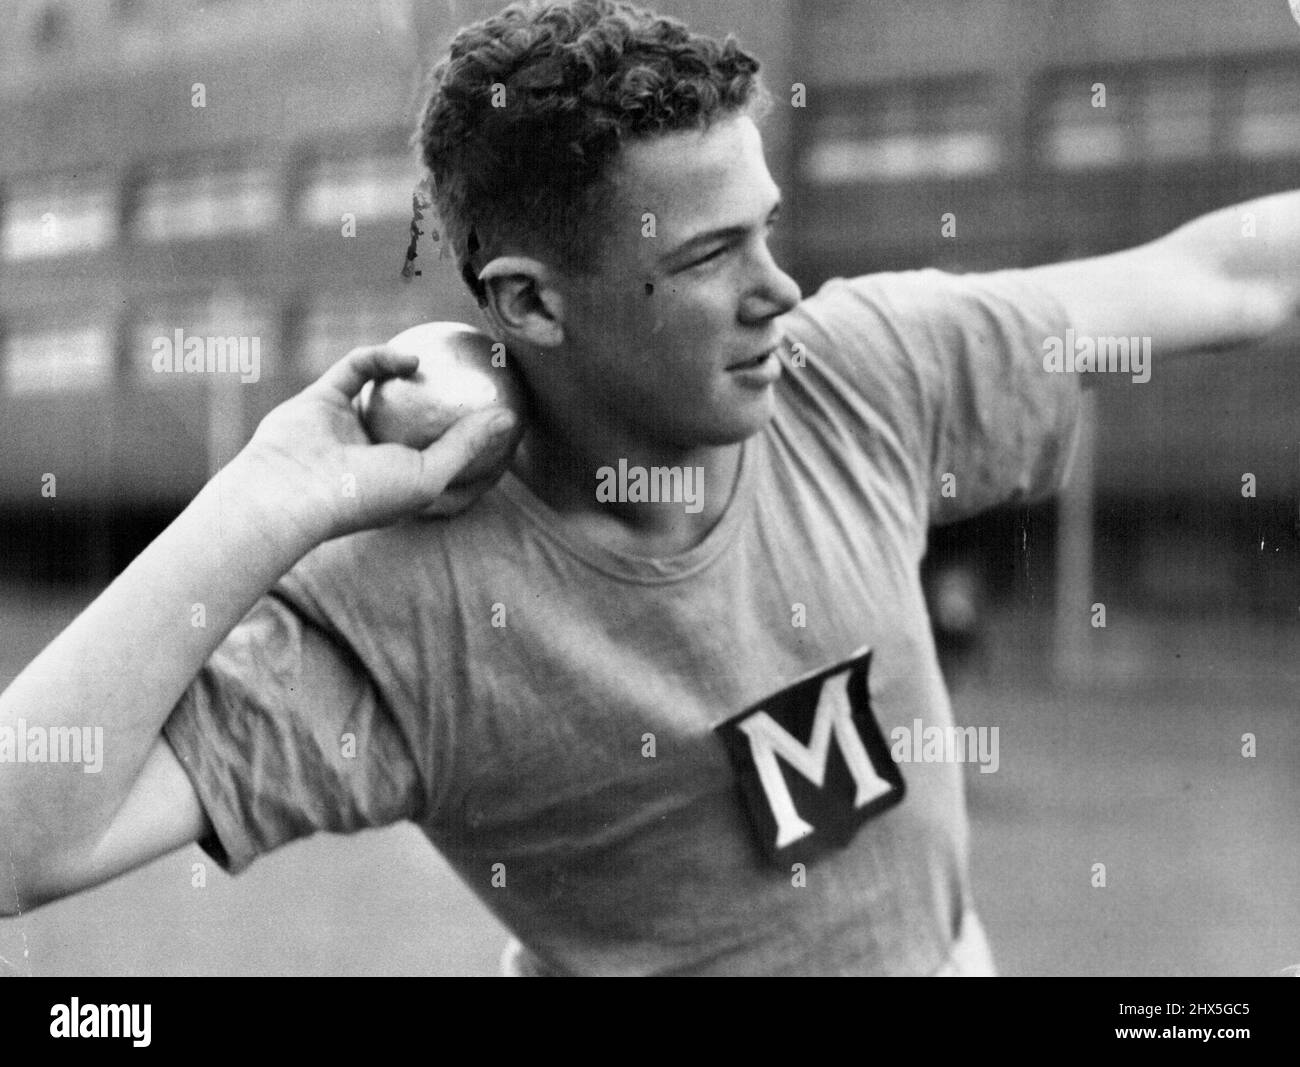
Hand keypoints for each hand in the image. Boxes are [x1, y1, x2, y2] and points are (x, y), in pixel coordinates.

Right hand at [231, 345, 519, 543]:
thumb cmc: (363, 494)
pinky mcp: (322, 398)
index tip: (500, 413)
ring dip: (412, 370)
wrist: (289, 491)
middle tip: (476, 373)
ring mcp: (346, 425)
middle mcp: (372, 454)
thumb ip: (466, 445)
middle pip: (415, 419)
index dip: (468, 438)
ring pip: (385, 389)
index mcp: (398, 480)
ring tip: (448, 356)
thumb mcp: (428, 475)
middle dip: (443, 398)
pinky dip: (382, 359)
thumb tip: (509, 418)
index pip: (441, 456)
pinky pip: (357, 369)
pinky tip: (412, 356)